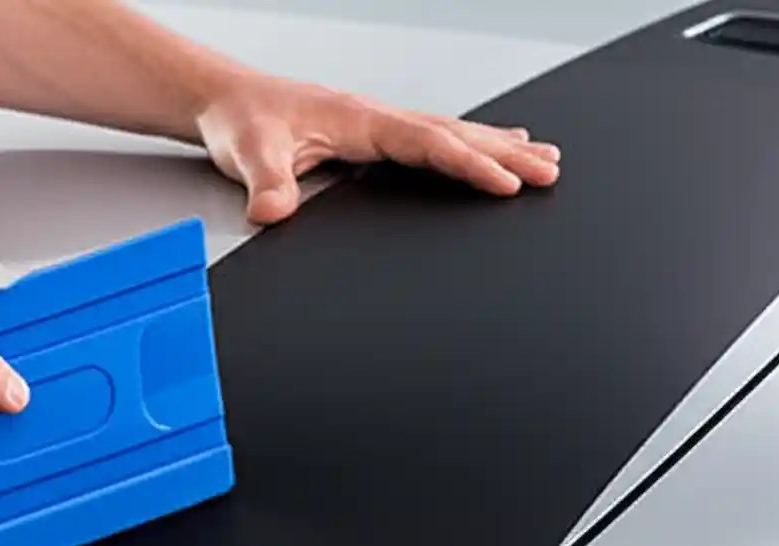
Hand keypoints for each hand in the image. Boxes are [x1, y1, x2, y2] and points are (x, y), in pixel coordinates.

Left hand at [197, 74, 561, 224]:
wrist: (228, 101)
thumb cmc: (243, 121)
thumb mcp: (250, 155)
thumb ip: (266, 184)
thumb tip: (273, 212)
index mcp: (359, 120)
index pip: (428, 143)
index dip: (469, 163)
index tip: (506, 181)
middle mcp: (377, 117)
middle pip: (454, 134)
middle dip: (505, 153)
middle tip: (550, 172)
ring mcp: (379, 123)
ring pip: (452, 132)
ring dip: (498, 145)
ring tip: (544, 158)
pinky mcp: (375, 133)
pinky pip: (436, 137)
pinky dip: (472, 143)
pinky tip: (494, 147)